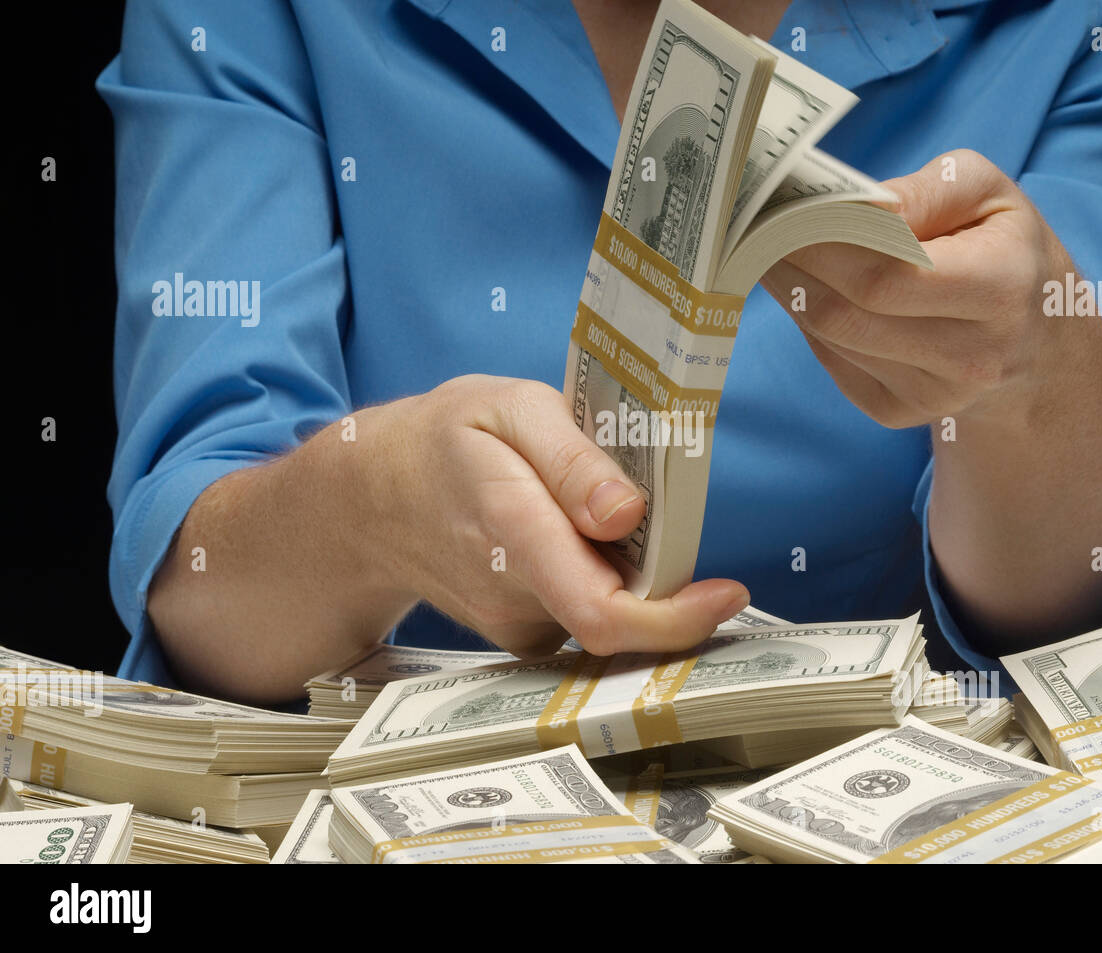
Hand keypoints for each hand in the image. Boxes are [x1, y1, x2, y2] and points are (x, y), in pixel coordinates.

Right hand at [362, 375, 748, 657]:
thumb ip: (571, 458)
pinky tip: (573, 535)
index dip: (675, 617)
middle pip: (622, 610)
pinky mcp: (520, 633)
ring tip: (594, 508)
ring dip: (631, 569)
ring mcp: (515, 622)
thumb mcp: (508, 408)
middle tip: (657, 508)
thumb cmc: (445, 440)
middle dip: (665, 571)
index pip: (602, 611)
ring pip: (607, 609)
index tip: (727, 593)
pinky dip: (602, 577)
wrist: (372, 501)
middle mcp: (514, 594)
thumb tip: (629, 513)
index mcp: (513, 529)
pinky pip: (587, 612)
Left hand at [760, 149, 1092, 429]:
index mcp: (1001, 289)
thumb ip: (925, 191)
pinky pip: (833, 361)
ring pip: (832, 337)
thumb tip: (856, 206)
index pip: (890, 275)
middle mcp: (972, 356)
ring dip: (790, 289)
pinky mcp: (899, 413)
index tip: (783, 208)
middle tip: (755, 224)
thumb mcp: (987, 193)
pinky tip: (808, 286)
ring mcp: (933, 395)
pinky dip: (810, 320)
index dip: (824, 244)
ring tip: (769, 246)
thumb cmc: (1002, 245)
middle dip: (791, 264)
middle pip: (848, 313)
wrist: (1032, 334)